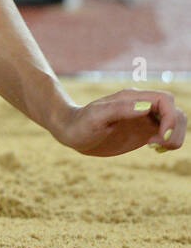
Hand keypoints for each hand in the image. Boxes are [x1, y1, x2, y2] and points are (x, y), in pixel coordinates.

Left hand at [56, 89, 185, 156]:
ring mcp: (144, 119)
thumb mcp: (96, 117)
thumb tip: (146, 107)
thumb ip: (119, 109)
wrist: (72, 132)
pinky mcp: (144, 131)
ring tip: (154, 147)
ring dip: (174, 137)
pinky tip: (153, 149)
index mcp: (132, 98)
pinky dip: (169, 142)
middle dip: (175, 130)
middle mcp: (141, 106)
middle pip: (175, 112)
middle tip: (155, 145)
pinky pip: (167, 134)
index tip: (160, 137)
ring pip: (175, 123)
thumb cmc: (81, 123)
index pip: (166, 100)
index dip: (171, 118)